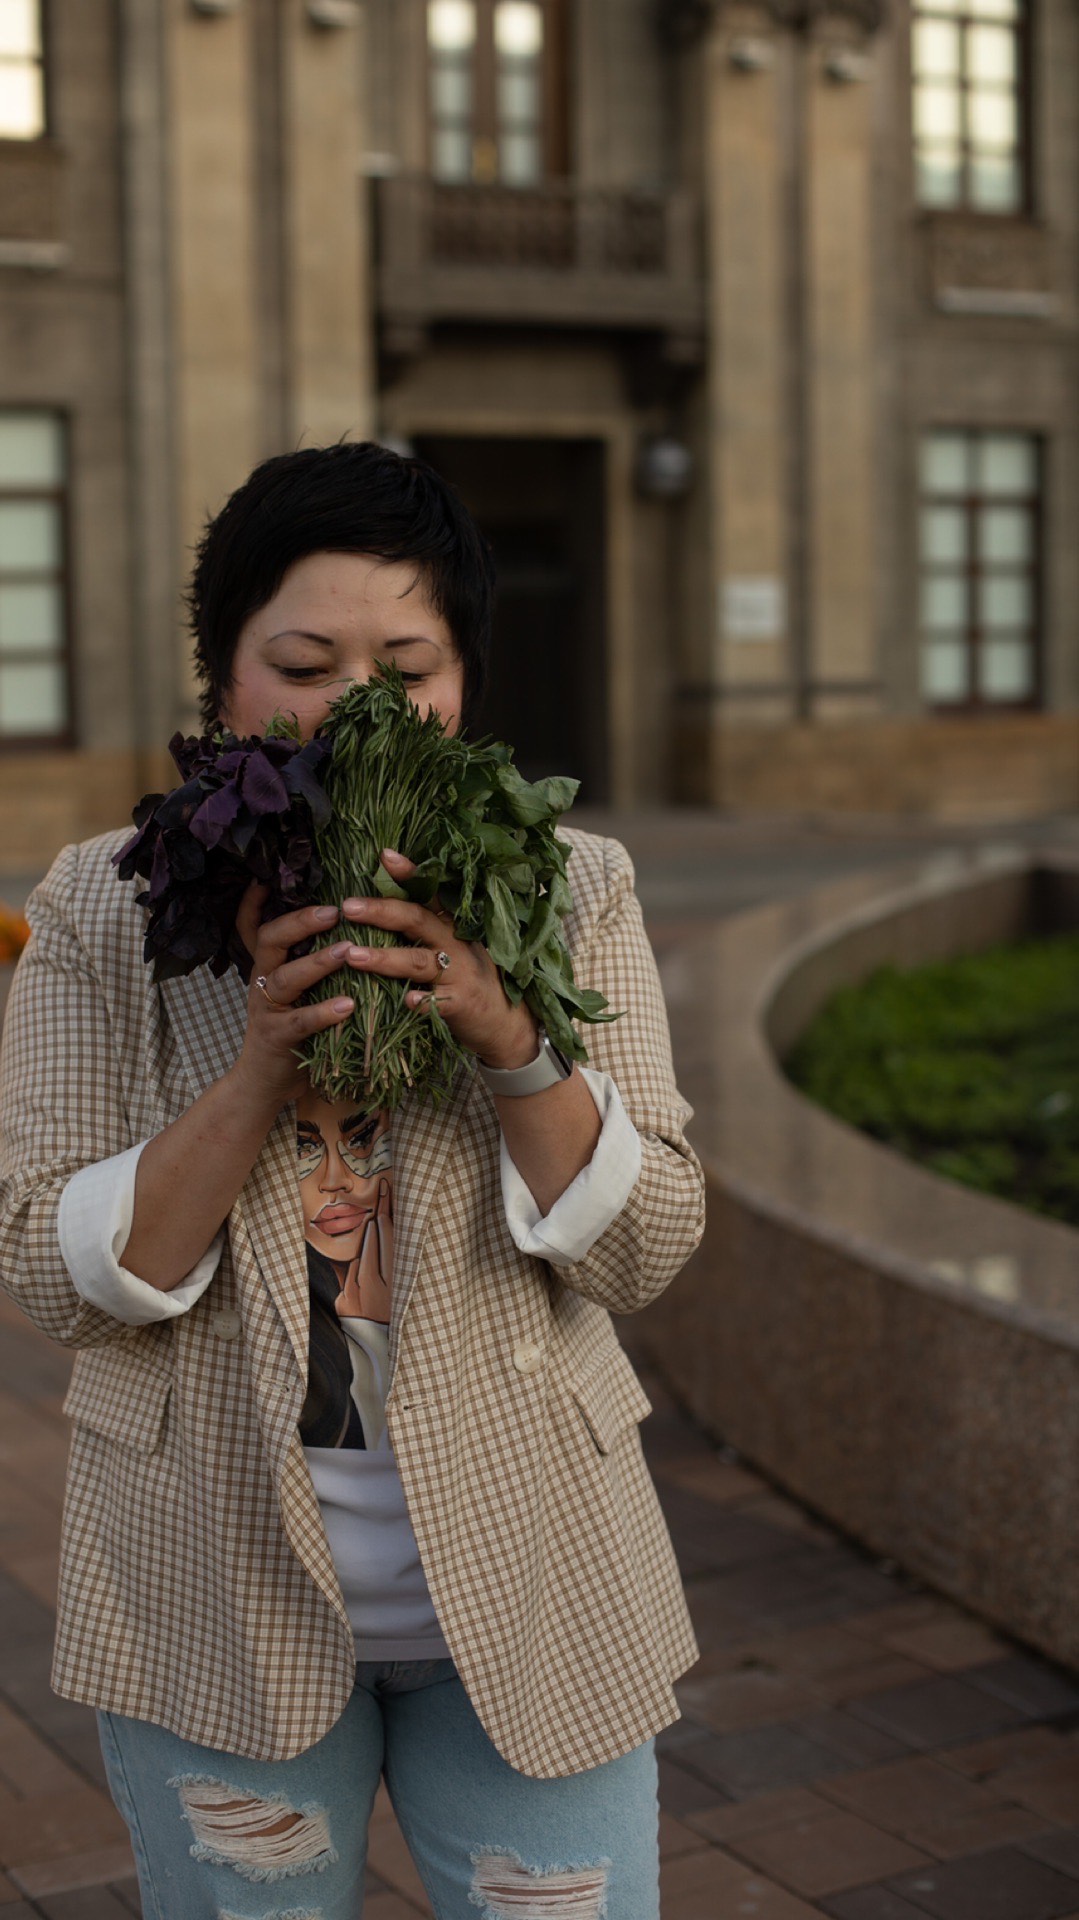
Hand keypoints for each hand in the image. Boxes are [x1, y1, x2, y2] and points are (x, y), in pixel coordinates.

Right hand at [231, 885, 361, 1114]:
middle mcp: (262, 981)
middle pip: (270, 940)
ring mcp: (266, 1009)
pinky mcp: (277, 1038)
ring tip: (346, 951)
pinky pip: (301, 1022)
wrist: (264, 1083)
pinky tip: (349, 1005)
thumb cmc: (292, 1030)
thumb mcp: (295, 990)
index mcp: (268, 965)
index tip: (269, 877)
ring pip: (285, 978)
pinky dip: (324, 1012)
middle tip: (335, 910)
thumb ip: (308, 960)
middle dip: (301, 922)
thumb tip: (343, 926)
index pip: (255, 925)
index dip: (255, 901)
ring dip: (317, 962)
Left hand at [341, 849, 539, 1069]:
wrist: (506, 1023)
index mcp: (452, 925)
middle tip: (348, 907)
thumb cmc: (469, 980)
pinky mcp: (462, 1004)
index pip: (429, 892)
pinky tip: (406, 1001)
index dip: (410, 873)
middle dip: (381, 912)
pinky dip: (422, 1002)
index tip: (384, 855)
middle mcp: (457, 943)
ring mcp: (460, 974)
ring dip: (385, 957)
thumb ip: (426, 926)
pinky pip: (439, 1002)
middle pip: (418, 920)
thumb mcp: (455, 946)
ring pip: (419, 961)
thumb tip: (382, 903)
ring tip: (351, 955)